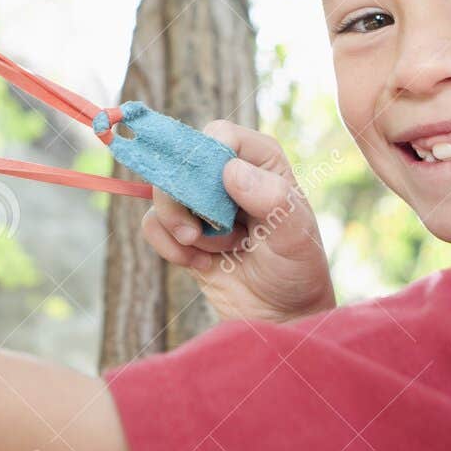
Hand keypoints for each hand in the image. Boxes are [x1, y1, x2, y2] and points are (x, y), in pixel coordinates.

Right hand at [141, 121, 333, 324]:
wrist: (280, 316)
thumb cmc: (297, 269)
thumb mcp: (295, 235)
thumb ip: (270, 199)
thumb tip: (230, 170)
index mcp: (261, 161)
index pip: (220, 134)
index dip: (208, 158)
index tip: (215, 194)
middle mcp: (227, 175)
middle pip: (181, 161)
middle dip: (185, 199)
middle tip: (199, 231)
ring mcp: (202, 203)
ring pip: (162, 192)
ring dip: (181, 226)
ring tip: (211, 251)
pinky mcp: (183, 230)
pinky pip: (152, 224)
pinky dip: (169, 247)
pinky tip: (200, 265)